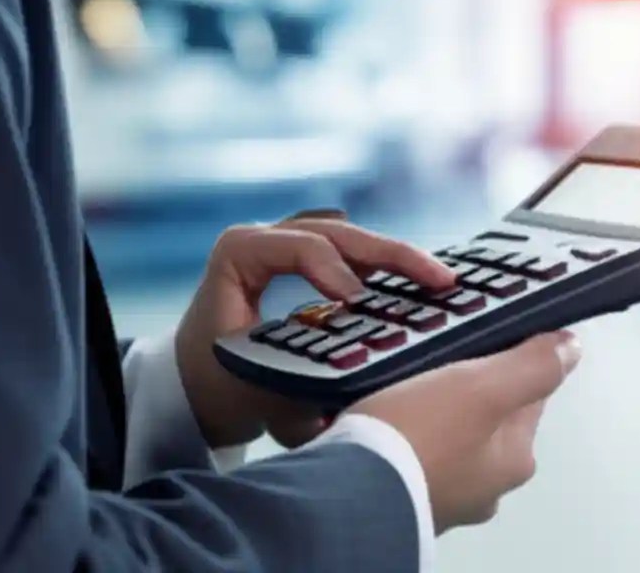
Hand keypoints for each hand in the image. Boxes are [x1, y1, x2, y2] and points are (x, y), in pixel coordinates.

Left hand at [174, 212, 454, 448]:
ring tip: (442, 279)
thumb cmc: (217, 385)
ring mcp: (292, 246)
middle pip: (339, 233)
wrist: (197, 387)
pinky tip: (422, 281)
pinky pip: (356, 253)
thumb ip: (296, 390)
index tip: (358, 301)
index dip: (332, 266)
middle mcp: (269, 239)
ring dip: (399, 258)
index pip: (298, 245)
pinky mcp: (312, 262)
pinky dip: (388, 267)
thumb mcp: (253, 386)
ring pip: (355, 239)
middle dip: (392, 254)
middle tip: (438, 279)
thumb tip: (349, 405)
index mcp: (241, 254)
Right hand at [348, 330, 581, 533]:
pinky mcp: (400, 499)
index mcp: (514, 462)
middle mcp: (485, 488)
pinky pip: (409, 452)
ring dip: (428, 409)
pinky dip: (401, 433)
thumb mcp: (483, 387)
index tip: (477, 335)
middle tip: (432, 357)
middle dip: (463, 387)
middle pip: (485, 417)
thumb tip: (572, 347)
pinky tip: (381, 414)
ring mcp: (442, 498)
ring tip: (400, 380)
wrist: (344, 493)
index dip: (508, 359)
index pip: (527, 395)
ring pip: (446, 435)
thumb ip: (533, 365)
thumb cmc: (420, 434)